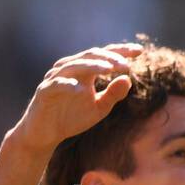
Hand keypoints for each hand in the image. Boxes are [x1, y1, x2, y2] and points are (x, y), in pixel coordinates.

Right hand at [10, 42, 144, 153]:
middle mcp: (69, 70)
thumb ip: (113, 94)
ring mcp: (55, 79)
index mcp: (84, 72)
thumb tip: (128, 79)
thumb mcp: (99, 108)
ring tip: (109, 69)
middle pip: (90, 56)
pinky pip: (56, 85)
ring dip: (92, 66)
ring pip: (73, 66)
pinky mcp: (44, 92)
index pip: (103, 56)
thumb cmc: (72, 117)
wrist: (46, 134)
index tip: (140, 51)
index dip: (121, 51)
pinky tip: (80, 89)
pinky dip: (67, 85)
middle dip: (109, 58)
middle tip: (126, 65)